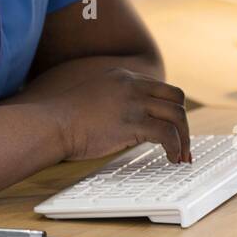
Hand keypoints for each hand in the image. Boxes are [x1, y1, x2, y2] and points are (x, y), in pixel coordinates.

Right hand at [40, 67, 192, 163]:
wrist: (51, 124)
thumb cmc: (64, 118)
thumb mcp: (94, 95)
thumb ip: (114, 99)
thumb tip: (127, 118)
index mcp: (124, 77)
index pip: (161, 88)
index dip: (171, 110)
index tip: (174, 128)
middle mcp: (133, 85)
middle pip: (177, 98)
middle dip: (184, 122)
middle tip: (184, 143)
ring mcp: (134, 103)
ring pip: (178, 115)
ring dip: (184, 138)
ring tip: (181, 156)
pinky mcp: (132, 123)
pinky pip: (167, 134)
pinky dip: (175, 147)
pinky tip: (172, 159)